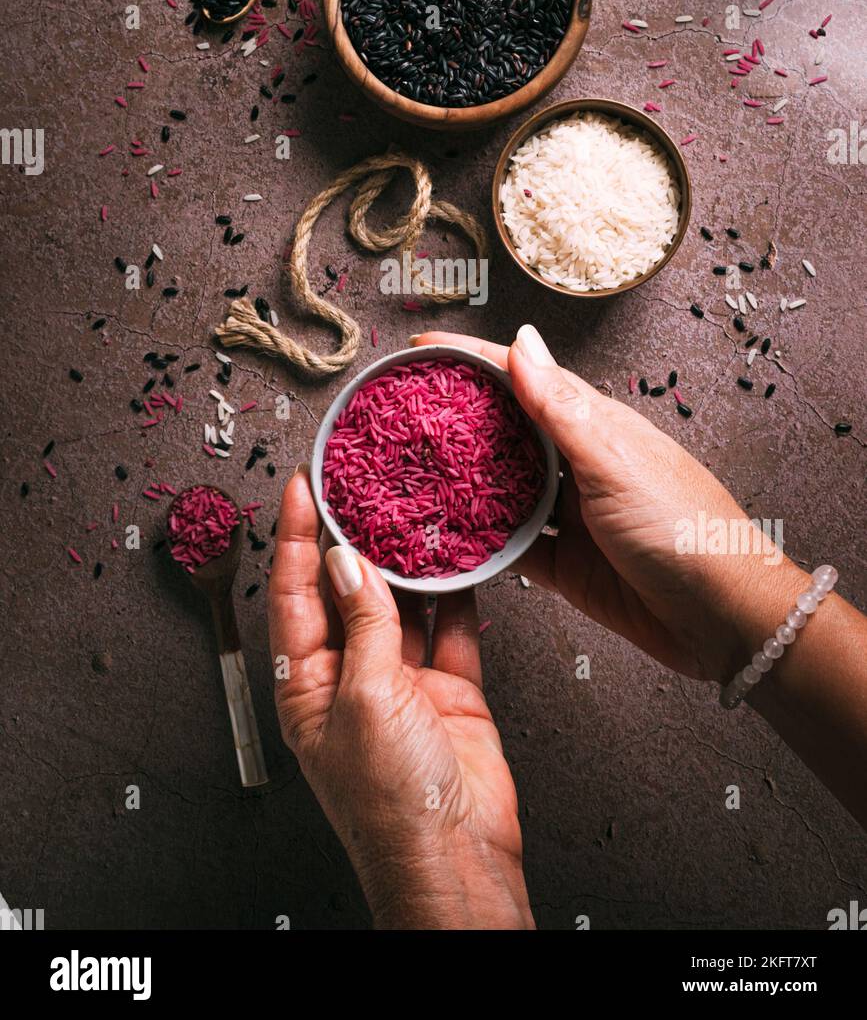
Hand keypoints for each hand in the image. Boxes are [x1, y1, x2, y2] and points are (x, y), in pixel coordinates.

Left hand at [268, 467, 534, 929]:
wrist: (456, 859)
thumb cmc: (390, 804)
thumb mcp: (366, 697)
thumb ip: (365, 625)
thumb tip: (350, 564)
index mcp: (307, 684)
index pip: (293, 593)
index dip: (293, 535)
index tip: (302, 485)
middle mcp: (351, 677)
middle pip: (347, 591)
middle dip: (352, 538)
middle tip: (362, 485)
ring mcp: (402, 682)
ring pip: (402, 604)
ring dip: (408, 561)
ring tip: (413, 509)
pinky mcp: (450, 690)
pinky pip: (452, 629)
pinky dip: (458, 594)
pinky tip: (461, 559)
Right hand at [413, 327, 805, 683]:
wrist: (725, 618)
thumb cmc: (684, 529)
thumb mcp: (614, 462)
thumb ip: (561, 408)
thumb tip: (521, 341)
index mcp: (593, 424)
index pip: (521, 376)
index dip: (471, 357)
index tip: (421, 347)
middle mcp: (576, 462)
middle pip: (504, 429)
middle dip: (454, 417)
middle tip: (397, 412)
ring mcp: (570, 514)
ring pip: (501, 488)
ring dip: (461, 480)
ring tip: (406, 470)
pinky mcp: (565, 565)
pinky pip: (510, 545)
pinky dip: (479, 540)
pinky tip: (443, 535)